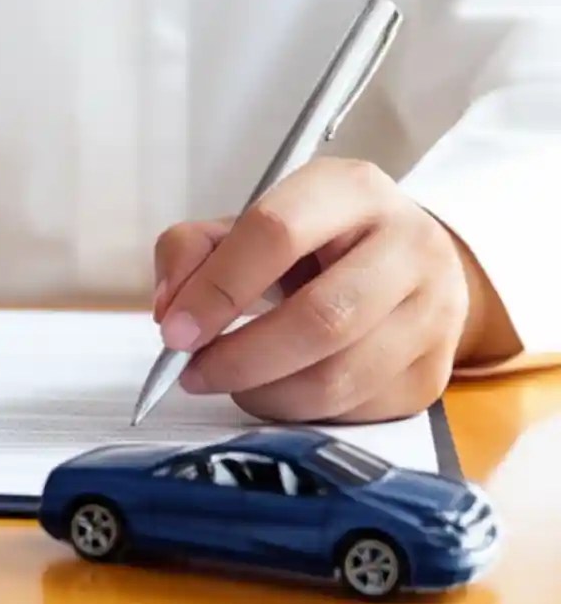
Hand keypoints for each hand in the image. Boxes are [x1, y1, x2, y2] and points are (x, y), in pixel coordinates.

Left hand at [153, 157, 519, 422]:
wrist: (404, 268)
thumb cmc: (311, 247)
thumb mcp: (246, 227)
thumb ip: (192, 251)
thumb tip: (171, 311)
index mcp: (351, 190)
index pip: (278, 233)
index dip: (217, 289)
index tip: (175, 331)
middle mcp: (408, 244)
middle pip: (320, 319)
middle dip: (240, 358)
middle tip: (194, 372)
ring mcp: (432, 312)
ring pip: (336, 378)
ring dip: (264, 394)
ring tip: (231, 381)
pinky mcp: (432, 372)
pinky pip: (352, 411)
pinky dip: (297, 412)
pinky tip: (277, 391)